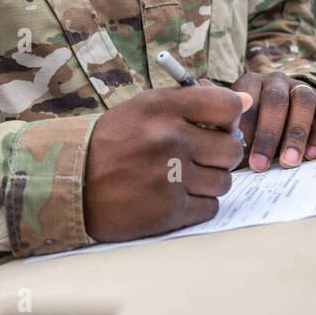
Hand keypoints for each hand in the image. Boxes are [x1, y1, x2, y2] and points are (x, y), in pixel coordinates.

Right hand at [83, 86, 250, 242]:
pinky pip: (210, 207)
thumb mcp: (144, 108)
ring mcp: (170, 178)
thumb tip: (245, 102)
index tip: (218, 125)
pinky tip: (176, 196)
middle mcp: (168, 140)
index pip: (227, 106)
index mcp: (161, 108)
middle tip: (201, 156)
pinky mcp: (168, 212)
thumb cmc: (112, 142)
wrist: (70, 183)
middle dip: (222, 154)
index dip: (229, 117)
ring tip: (182, 177)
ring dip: (209, 181)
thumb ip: (192, 101)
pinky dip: (198, 204)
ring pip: (224, 181)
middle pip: (233, 148)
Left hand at [231, 72, 315, 171]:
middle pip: (276, 99)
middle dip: (268, 134)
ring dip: (296, 134)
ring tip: (289, 162)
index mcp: (251, 83)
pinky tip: (311, 155)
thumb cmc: (255, 132)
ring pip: (303, 101)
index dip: (244, 127)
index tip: (239, 152)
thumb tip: (232, 158)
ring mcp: (302, 87)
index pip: (247, 99)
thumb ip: (237, 140)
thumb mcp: (241, 132)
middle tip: (260, 164)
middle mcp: (277, 81)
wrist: (283, 123)